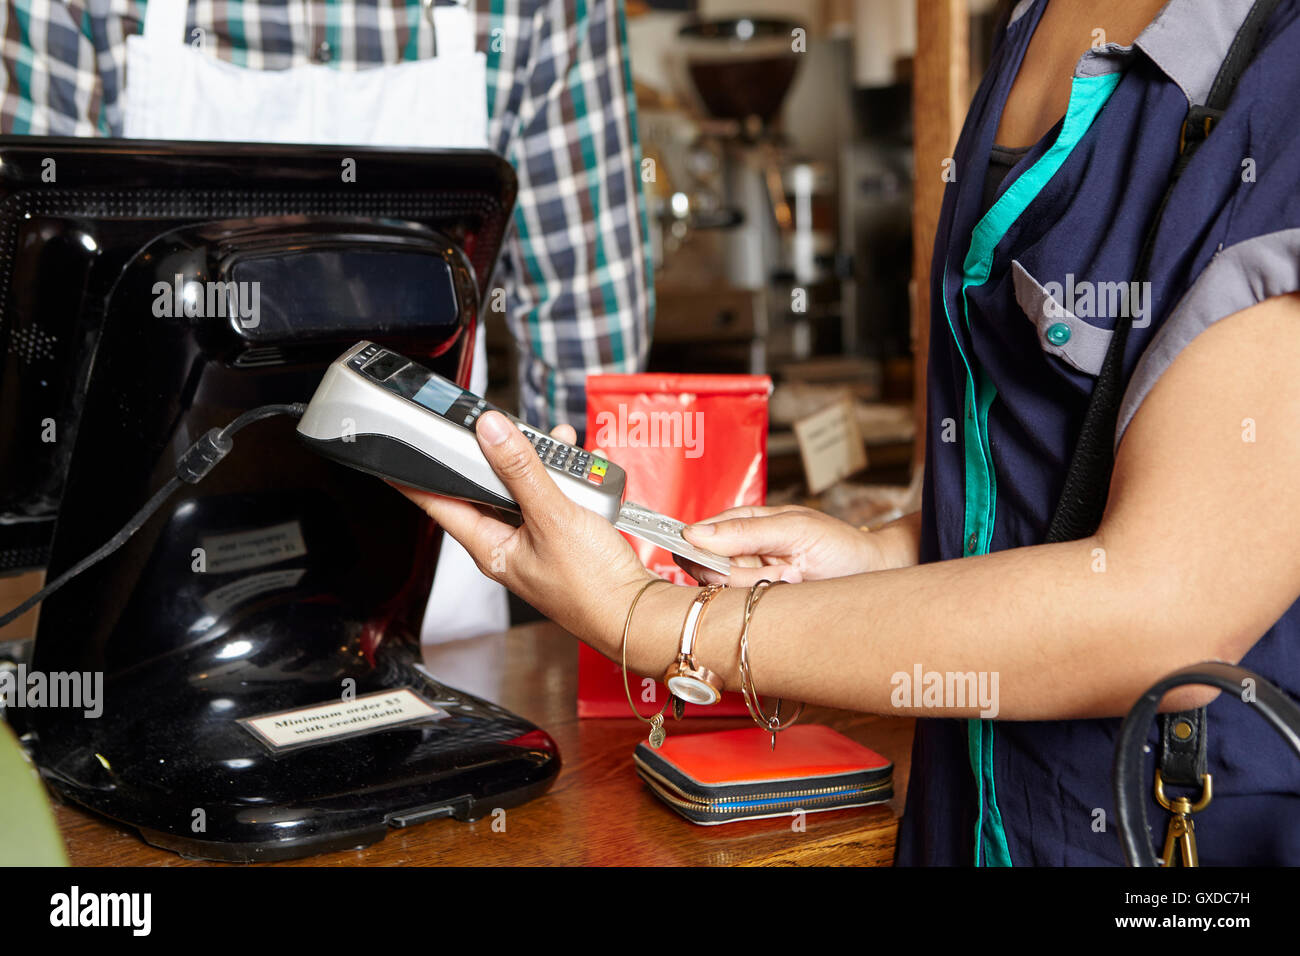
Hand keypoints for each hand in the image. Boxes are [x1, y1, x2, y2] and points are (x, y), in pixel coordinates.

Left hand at [392, 413, 655, 643]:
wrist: (636, 612)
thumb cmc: (592, 586)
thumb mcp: (552, 517)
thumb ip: (521, 470)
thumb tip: (490, 431)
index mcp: (490, 546)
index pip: (438, 504)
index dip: (415, 477)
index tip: (393, 456)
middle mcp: (509, 544)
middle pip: (489, 486)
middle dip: (503, 453)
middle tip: (509, 428)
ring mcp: (538, 541)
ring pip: (528, 488)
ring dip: (545, 463)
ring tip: (562, 447)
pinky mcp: (566, 538)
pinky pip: (559, 498)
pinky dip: (572, 479)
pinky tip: (588, 470)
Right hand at [678, 504, 897, 585]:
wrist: (873, 574)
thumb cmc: (839, 545)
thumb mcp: (794, 529)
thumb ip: (745, 530)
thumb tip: (694, 533)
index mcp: (742, 523)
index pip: (696, 538)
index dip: (704, 554)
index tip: (726, 563)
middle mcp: (739, 552)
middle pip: (707, 570)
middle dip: (741, 575)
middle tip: (780, 570)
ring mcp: (749, 579)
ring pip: (725, 594)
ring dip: (760, 588)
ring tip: (794, 577)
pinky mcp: (760, 604)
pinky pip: (744, 610)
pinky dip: (767, 604)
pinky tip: (791, 591)